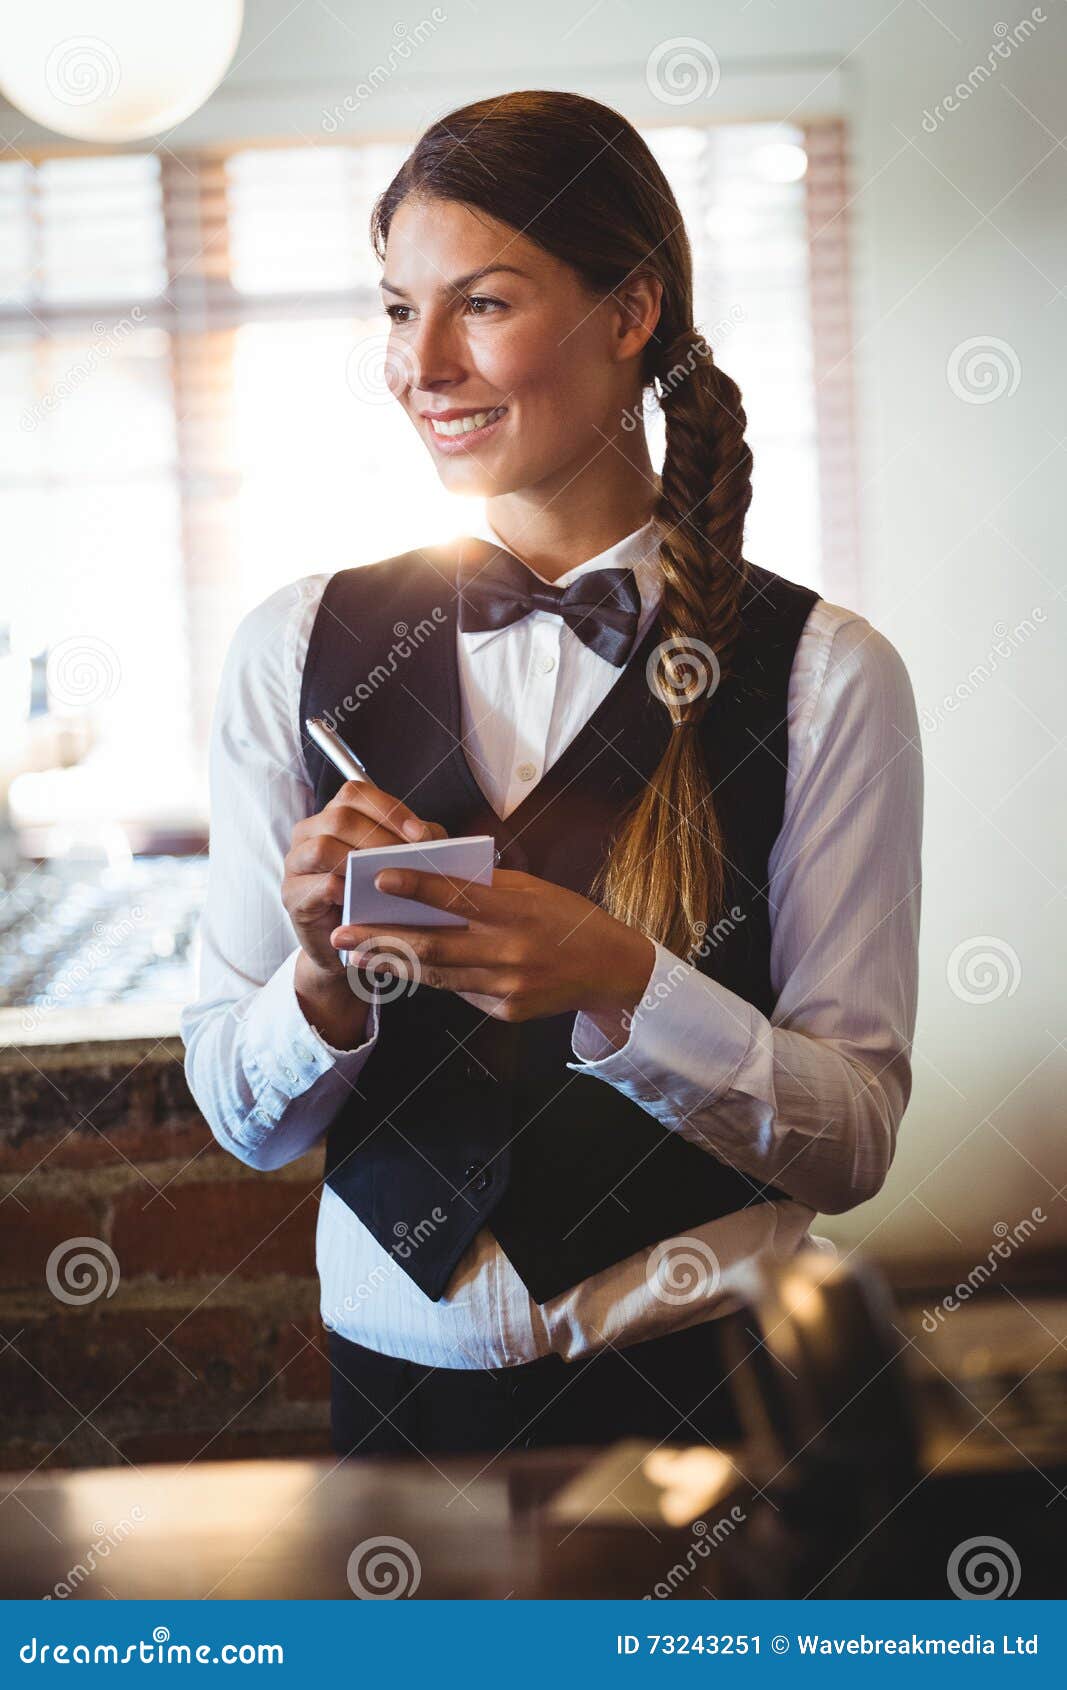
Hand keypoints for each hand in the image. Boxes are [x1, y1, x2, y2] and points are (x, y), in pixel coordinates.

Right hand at [282, 779, 445, 984]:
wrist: (351, 944)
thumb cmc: (376, 896)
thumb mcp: (402, 863)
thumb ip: (415, 843)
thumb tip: (427, 835)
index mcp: (335, 815)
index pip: (355, 793)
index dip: (388, 810)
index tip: (419, 834)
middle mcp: (310, 832)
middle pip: (339, 818)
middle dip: (379, 838)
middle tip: (408, 860)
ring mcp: (296, 863)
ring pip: (322, 848)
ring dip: (360, 862)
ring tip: (388, 879)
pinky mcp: (292, 895)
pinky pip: (315, 886)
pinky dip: (343, 891)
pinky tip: (363, 901)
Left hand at [329, 866, 655, 1023]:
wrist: (610, 969)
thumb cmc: (567, 919)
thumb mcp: (533, 890)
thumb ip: (487, 886)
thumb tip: (435, 876)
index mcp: (517, 911)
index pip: (457, 896)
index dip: (416, 887)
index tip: (378, 878)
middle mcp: (510, 951)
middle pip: (434, 945)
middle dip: (382, 939)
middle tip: (341, 933)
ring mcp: (507, 985)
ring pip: (437, 974)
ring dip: (393, 963)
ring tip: (355, 954)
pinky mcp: (506, 1009)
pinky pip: (459, 991)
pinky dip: (430, 978)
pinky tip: (401, 968)